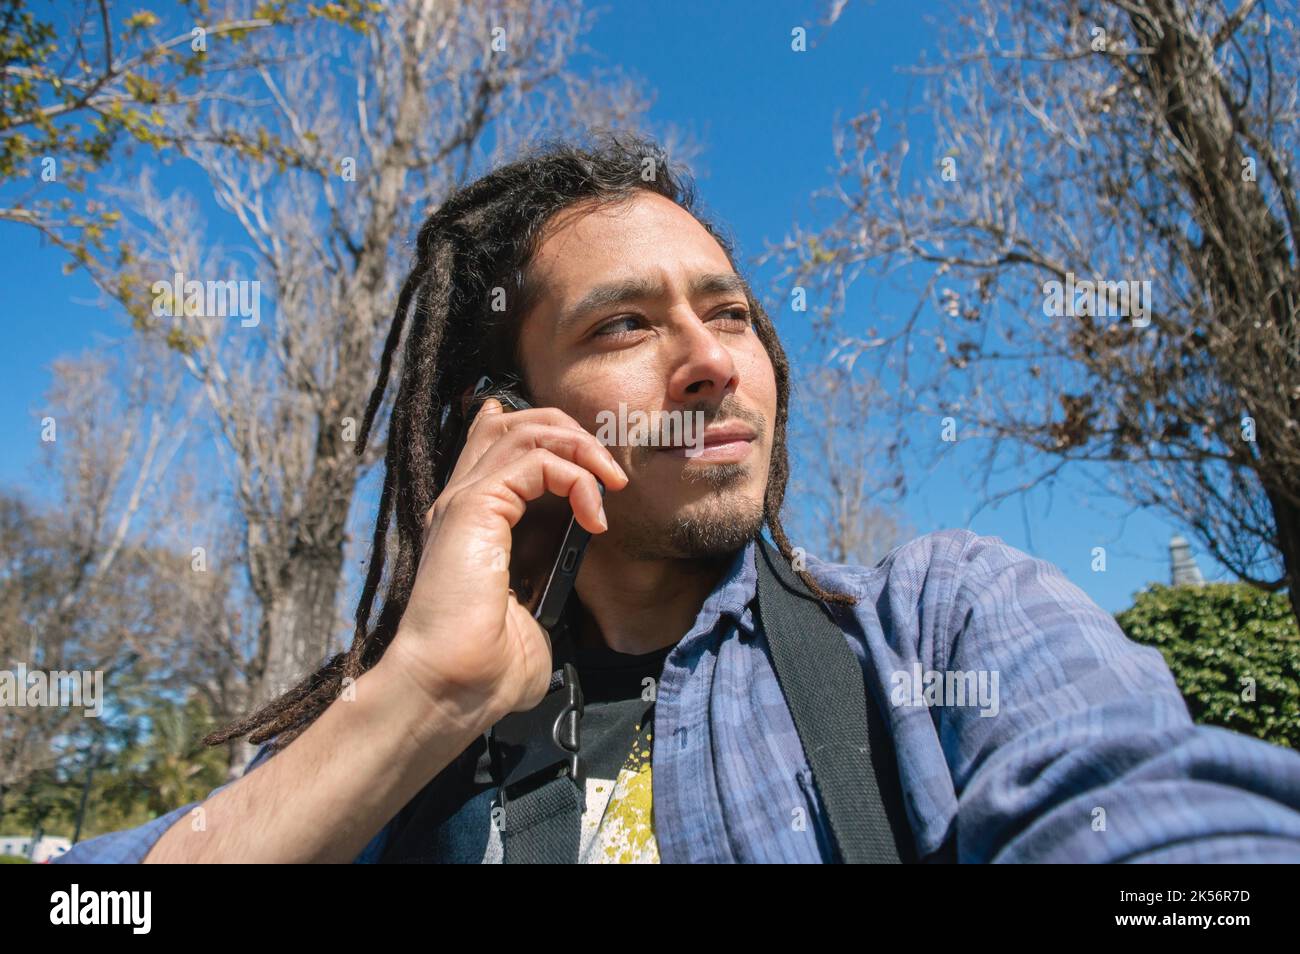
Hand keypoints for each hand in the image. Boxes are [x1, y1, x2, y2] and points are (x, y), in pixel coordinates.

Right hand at [381, 398, 627, 724]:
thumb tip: (556, 595)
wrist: (451, 689)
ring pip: (527, 429)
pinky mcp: (475, 506)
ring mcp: (465, 502)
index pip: (492, 445)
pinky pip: (538, 461)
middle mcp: (463, 504)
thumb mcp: (530, 620)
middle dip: (573, 434)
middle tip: (609, 472)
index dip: (540, 432)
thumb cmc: (484, 671)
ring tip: (610, 484)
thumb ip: (543, 593)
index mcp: (471, 525)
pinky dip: (577, 478)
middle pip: (515, 423)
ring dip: (581, 448)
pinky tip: (593, 516)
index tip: (590, 457)